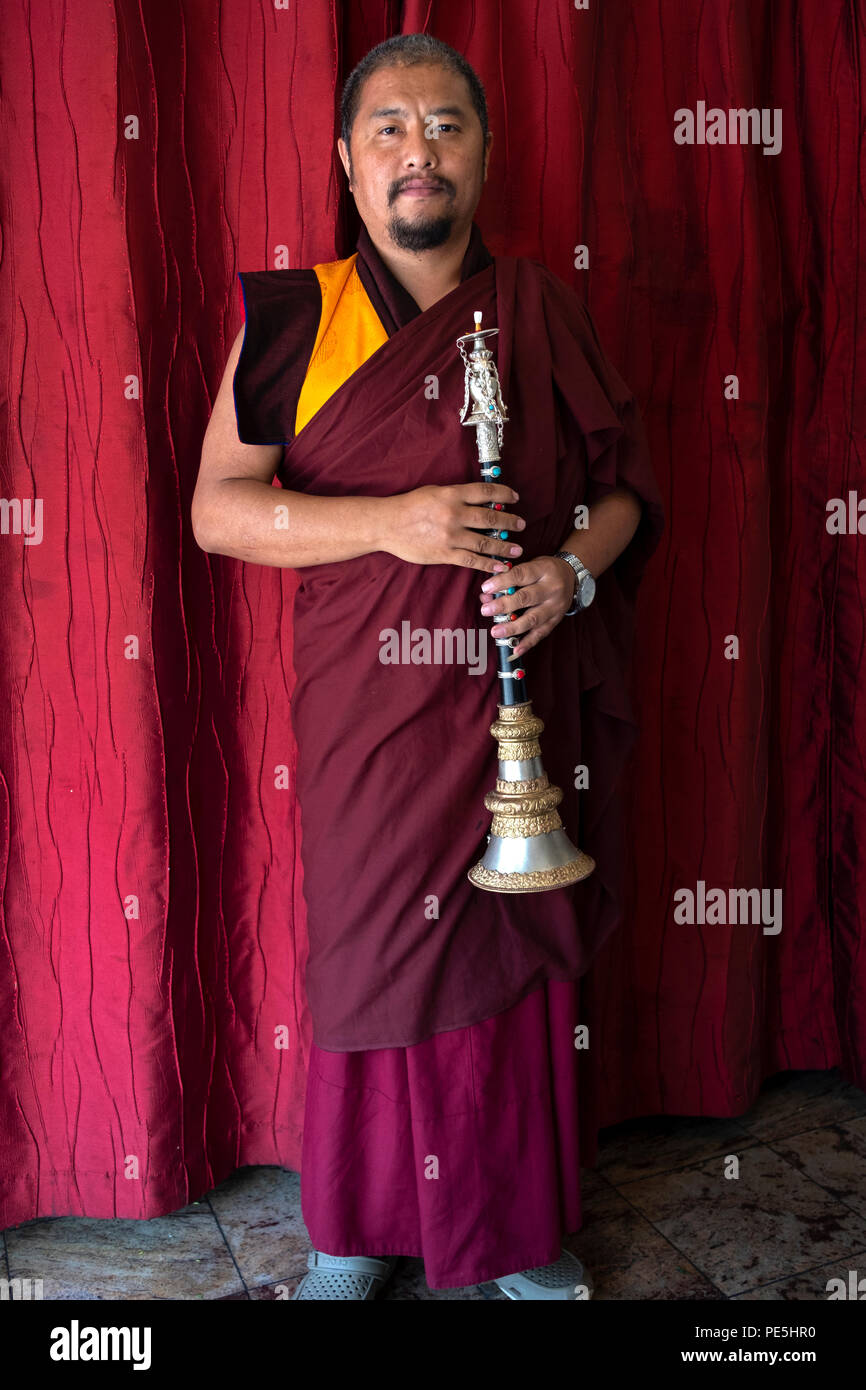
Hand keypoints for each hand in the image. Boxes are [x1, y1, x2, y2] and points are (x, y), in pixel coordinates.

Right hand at [380, 483, 525, 574]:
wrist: (387, 524)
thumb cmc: (409, 506)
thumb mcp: (434, 491)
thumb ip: (457, 495)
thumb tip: (481, 498)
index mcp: (452, 495)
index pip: (486, 492)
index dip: (505, 495)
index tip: (515, 499)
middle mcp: (454, 514)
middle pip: (491, 519)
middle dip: (510, 522)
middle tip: (521, 525)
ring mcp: (450, 536)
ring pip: (485, 543)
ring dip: (504, 547)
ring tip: (517, 549)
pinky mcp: (444, 554)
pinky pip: (472, 560)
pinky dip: (488, 564)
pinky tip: (499, 566)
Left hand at [478, 554, 576, 658]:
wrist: (572, 577)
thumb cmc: (545, 571)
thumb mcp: (530, 566)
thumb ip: (508, 579)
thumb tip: (486, 596)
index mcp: (543, 570)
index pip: (520, 575)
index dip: (502, 582)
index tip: (485, 588)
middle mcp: (551, 588)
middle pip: (526, 598)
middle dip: (503, 605)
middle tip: (486, 610)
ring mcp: (555, 606)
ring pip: (533, 619)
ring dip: (512, 627)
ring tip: (496, 632)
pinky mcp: (556, 620)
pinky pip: (541, 634)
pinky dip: (527, 643)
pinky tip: (515, 650)